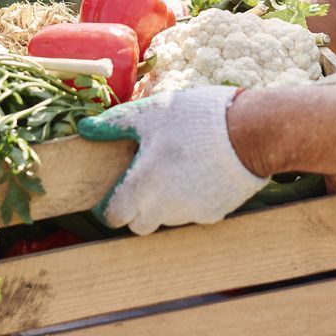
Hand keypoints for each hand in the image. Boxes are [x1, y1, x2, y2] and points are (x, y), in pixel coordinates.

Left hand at [77, 86, 268, 234]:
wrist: (251, 133)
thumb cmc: (195, 120)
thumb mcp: (149, 113)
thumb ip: (113, 125)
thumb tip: (84, 128)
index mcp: (141, 188)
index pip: (112, 216)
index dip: (108, 205)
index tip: (113, 189)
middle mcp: (162, 210)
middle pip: (138, 223)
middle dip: (135, 207)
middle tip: (143, 178)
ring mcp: (190, 215)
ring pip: (165, 219)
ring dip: (163, 203)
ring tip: (174, 168)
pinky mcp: (214, 214)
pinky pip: (193, 213)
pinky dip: (190, 199)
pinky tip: (199, 172)